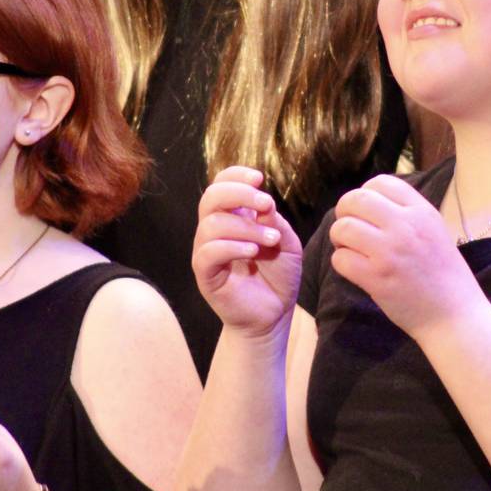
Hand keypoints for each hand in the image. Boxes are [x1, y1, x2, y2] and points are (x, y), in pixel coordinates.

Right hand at [192, 166, 303, 338]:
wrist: (274, 315)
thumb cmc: (278, 277)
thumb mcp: (285, 243)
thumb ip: (273, 221)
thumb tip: (264, 203)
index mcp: (233, 217)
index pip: (221, 184)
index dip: (235, 175)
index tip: (259, 178)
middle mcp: (215, 230)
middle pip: (211, 197)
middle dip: (239, 194)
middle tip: (266, 204)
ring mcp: (207, 251)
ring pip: (212, 224)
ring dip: (246, 228)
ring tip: (271, 241)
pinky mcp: (205, 274)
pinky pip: (208, 252)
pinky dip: (232, 247)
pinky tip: (253, 253)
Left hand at [328, 174, 486, 340]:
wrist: (454, 316)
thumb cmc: (443, 275)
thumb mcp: (434, 230)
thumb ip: (407, 213)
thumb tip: (369, 201)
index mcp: (422, 211)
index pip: (380, 182)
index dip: (365, 193)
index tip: (366, 211)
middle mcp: (406, 226)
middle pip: (355, 199)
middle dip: (344, 212)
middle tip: (349, 229)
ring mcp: (390, 251)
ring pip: (342, 227)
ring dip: (340, 238)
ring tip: (351, 249)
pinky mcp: (376, 278)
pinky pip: (340, 258)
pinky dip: (341, 262)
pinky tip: (354, 269)